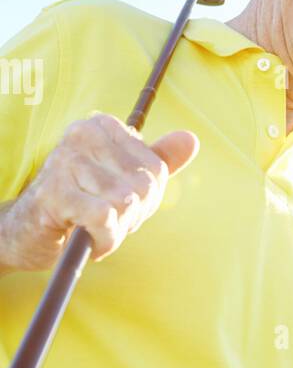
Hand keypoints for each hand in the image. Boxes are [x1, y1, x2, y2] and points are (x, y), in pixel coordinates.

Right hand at [10, 113, 198, 269]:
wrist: (27, 232)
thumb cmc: (80, 204)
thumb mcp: (123, 180)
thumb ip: (157, 160)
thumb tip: (191, 139)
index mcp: (102, 127)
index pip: (155, 169)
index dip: (146, 199)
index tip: (120, 204)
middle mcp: (84, 135)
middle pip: (144, 186)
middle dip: (132, 216)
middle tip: (106, 220)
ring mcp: (66, 162)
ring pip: (126, 203)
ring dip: (117, 230)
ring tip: (94, 229)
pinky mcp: (55, 193)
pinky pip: (105, 218)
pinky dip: (105, 239)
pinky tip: (92, 241)